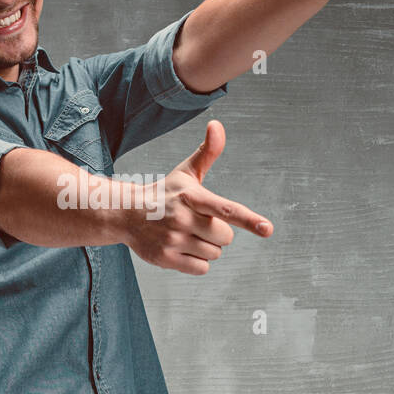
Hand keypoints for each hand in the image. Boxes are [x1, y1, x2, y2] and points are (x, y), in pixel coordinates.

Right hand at [124, 120, 271, 275]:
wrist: (126, 214)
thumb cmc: (164, 194)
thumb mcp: (186, 172)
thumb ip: (207, 152)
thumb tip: (217, 125)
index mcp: (192, 196)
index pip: (225, 209)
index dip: (248, 219)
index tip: (267, 229)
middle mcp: (182, 218)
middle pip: (226, 237)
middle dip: (219, 232)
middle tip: (199, 222)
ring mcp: (173, 240)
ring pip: (214, 254)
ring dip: (207, 247)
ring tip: (186, 234)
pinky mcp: (166, 258)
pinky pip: (201, 268)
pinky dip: (196, 261)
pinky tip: (181, 248)